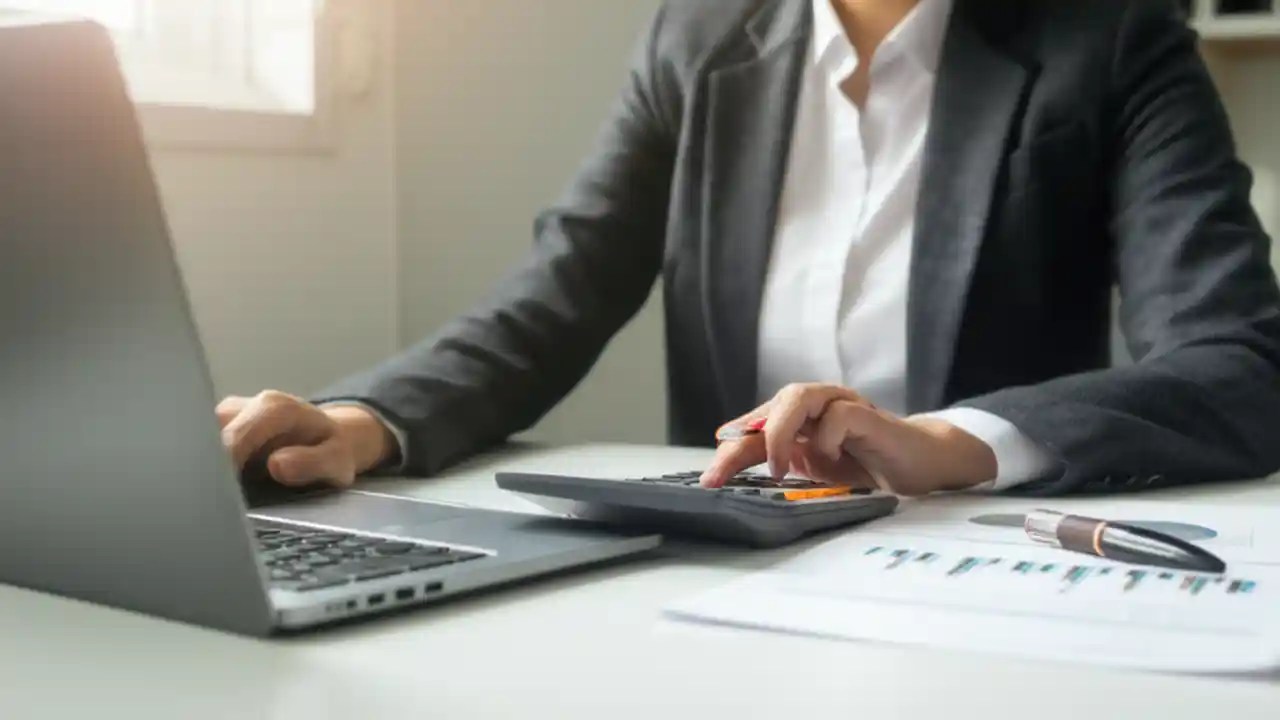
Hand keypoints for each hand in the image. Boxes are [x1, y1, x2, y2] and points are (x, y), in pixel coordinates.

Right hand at [216, 391, 396, 487]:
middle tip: (219, 500)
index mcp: (276, 408)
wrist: (328, 438)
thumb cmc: (332, 450)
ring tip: (218, 494)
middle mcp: (248, 404)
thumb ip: (311, 463)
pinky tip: (217, 485)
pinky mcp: (220, 425)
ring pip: (200, 440)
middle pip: (208, 437)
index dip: (225, 469)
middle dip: (211, 470)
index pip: (233, 439)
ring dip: (207, 468)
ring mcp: (230, 413)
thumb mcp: (336, 461)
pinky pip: (202, 444)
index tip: (227, 496)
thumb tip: (277, 465)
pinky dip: (207, 465)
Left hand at [699, 384, 996, 495]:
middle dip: (743, 440)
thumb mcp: (815, 474)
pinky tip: (832, 459)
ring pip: (798, 396)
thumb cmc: (865, 467)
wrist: (918, 466)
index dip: (729, 452)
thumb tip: (736, 481)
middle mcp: (817, 406)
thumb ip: (783, 467)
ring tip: (778, 467)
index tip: (710, 480)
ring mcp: (842, 406)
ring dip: (779, 431)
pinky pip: (840, 415)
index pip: (755, 430)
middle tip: (727, 475)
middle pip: (771, 406)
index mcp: (799, 420)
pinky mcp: (868, 416)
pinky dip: (828, 438)